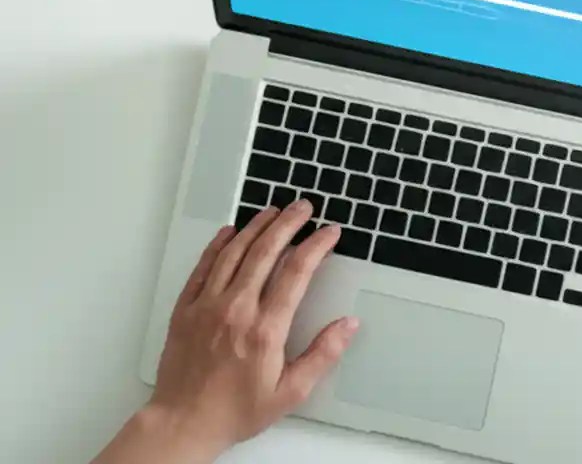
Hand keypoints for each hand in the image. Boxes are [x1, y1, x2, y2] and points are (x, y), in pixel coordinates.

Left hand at [95, 201, 357, 463]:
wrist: (184, 422)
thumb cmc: (235, 410)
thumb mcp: (291, 392)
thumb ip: (322, 355)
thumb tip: (348, 325)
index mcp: (265, 329)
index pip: (296, 272)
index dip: (316, 246)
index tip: (329, 233)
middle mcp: (235, 310)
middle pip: (265, 252)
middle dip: (288, 224)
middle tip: (303, 208)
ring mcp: (207, 306)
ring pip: (234, 252)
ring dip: (255, 227)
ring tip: (272, 210)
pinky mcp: (186, 309)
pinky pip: (203, 267)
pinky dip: (217, 245)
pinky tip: (228, 232)